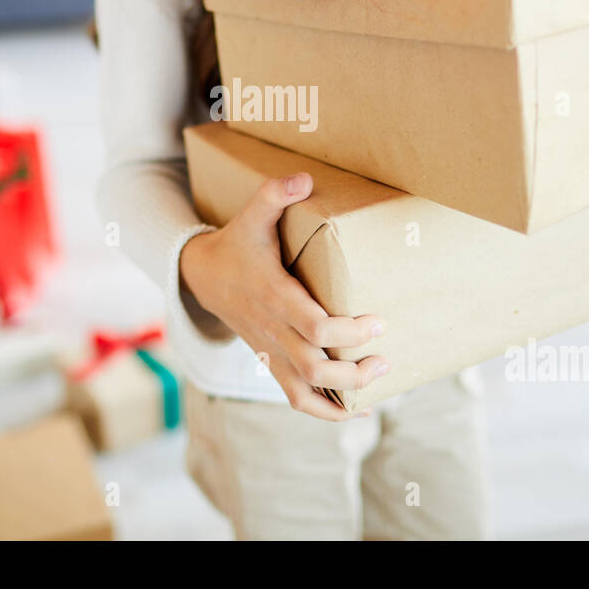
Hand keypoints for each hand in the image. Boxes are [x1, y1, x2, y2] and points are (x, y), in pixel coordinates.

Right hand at [179, 172, 387, 420]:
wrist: (203, 275)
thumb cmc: (238, 243)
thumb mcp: (251, 215)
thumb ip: (274, 195)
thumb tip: (304, 177)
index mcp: (273, 296)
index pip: (313, 326)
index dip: (348, 331)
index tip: (378, 321)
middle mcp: (272, 330)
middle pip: (314, 366)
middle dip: (353, 370)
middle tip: (385, 357)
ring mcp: (270, 350)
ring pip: (305, 388)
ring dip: (344, 393)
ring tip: (378, 377)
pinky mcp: (270, 362)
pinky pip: (295, 397)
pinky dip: (325, 410)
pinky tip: (356, 409)